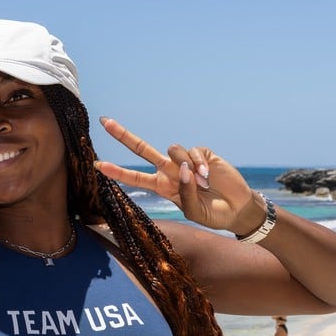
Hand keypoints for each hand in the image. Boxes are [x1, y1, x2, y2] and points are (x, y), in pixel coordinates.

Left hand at [94, 117, 266, 235]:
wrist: (237, 209)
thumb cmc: (212, 214)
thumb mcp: (194, 211)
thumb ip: (185, 192)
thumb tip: (182, 168)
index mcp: (162, 187)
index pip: (135, 177)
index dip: (118, 172)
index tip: (98, 165)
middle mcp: (169, 171)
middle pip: (142, 150)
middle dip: (123, 136)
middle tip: (105, 122)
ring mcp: (184, 160)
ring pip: (172, 150)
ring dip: (185, 166)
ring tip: (202, 183)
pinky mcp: (202, 153)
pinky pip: (193, 152)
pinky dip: (199, 164)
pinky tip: (208, 175)